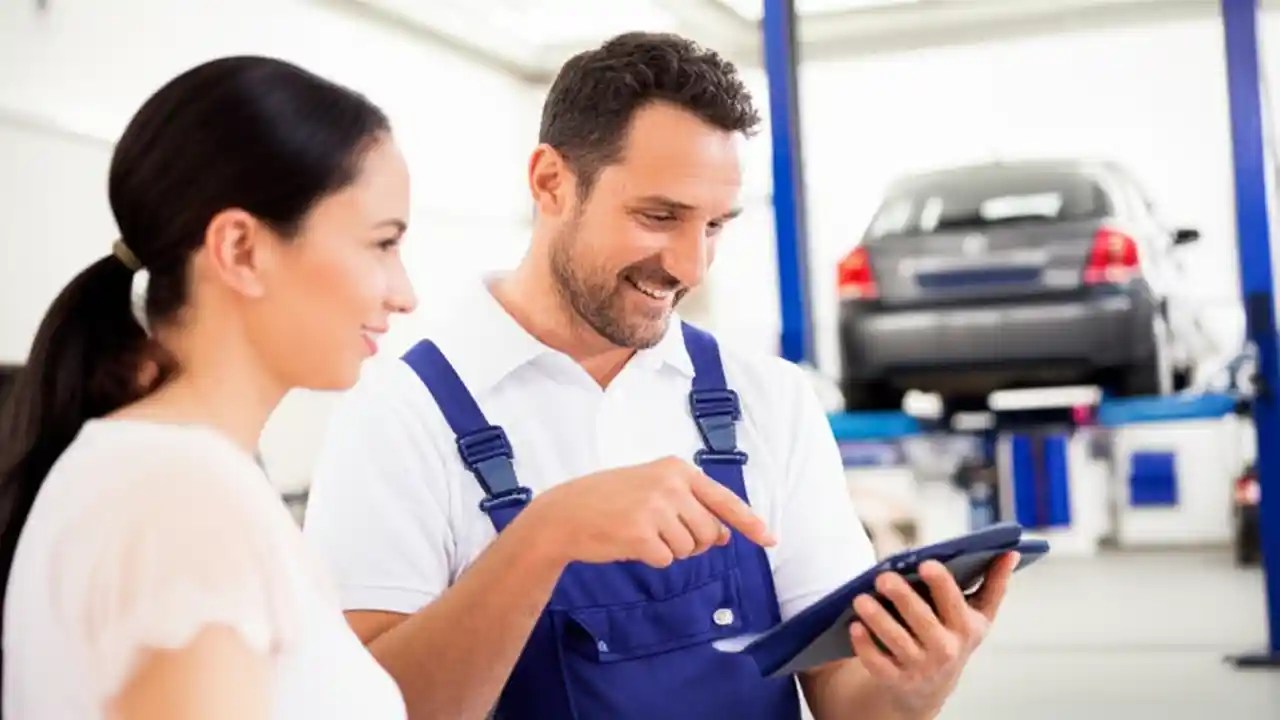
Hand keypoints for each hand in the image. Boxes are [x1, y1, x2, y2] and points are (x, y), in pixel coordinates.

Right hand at [525, 456, 775, 567]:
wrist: (565, 513)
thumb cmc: (609, 501)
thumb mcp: (652, 490)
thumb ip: (690, 506)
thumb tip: (725, 535)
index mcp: (676, 469)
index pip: (724, 499)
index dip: (750, 522)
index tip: (770, 539)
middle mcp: (671, 484)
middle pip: (709, 532)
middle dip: (693, 542)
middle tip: (661, 533)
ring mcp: (657, 508)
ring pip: (689, 549)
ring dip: (669, 550)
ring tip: (640, 532)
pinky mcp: (642, 533)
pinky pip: (666, 560)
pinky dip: (650, 558)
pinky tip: (629, 542)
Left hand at [848, 552, 1018, 717]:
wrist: (932, 685)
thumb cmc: (954, 636)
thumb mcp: (978, 615)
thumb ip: (994, 584)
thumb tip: (1010, 553)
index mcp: (966, 628)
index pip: (954, 602)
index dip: (941, 583)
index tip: (925, 563)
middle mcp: (945, 649)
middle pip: (922, 620)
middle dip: (903, 597)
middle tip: (883, 577)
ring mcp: (919, 666)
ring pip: (896, 641)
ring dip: (878, 619)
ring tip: (861, 598)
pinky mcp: (895, 679)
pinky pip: (877, 663)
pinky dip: (865, 646)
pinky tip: (855, 626)